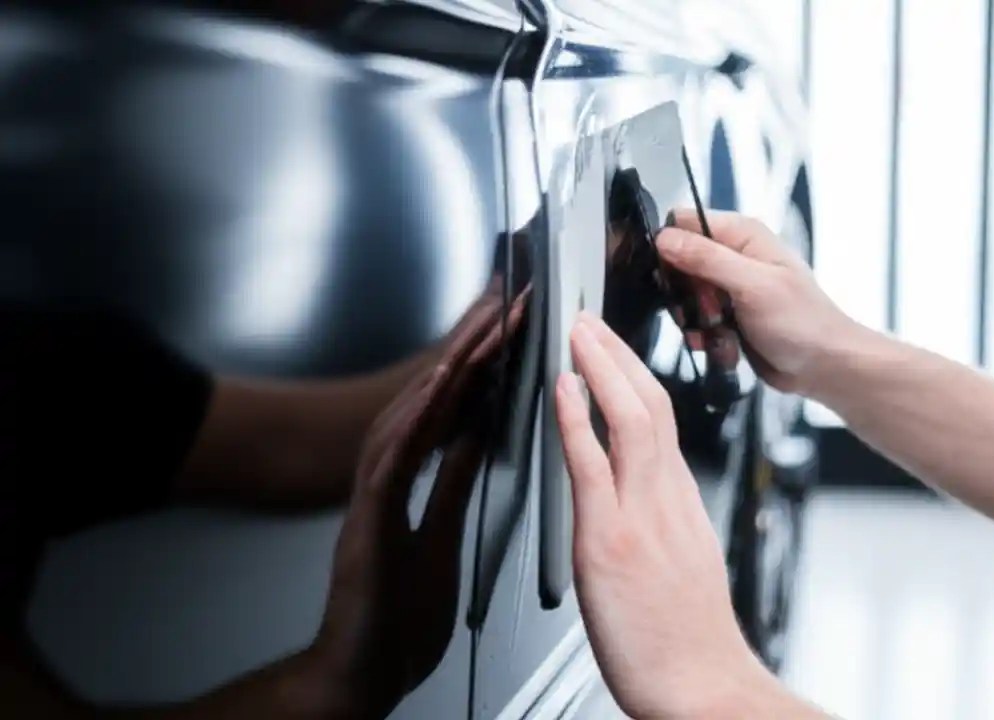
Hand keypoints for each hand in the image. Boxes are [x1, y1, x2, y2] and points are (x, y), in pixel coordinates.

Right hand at [307, 287, 523, 718]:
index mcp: (412, 485)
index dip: (484, 368)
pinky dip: (412, 428)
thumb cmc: (395, 616)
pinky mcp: (367, 530)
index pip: (454, 413)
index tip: (515, 329)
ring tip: (476, 333)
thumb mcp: (438, 533)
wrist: (358, 676)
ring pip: (408, 423)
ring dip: (443, 377)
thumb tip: (478, 437)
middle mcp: (388, 484)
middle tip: (504, 307)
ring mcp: (373, 504)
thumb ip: (451, 481)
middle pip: (431, 406)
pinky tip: (433, 398)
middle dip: (469, 353)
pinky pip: (390, 469)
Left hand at [554, 313, 789, 718]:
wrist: (702, 689)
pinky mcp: (610, 542)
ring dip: (600, 365)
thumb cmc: (688, 641)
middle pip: (650, 403)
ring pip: (630, 418)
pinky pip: (592, 464)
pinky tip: (564, 387)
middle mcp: (667, 498)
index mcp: (681, 503)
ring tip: (577, 329)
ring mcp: (642, 516)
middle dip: (618, 353)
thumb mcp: (687, 566)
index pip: (661, 420)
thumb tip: (645, 503)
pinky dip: (576, 417)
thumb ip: (666, 524)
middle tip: (590, 319)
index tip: (615, 350)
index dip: (635, 376)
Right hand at [656, 210, 852, 397]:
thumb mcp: (752, 285)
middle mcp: (733, 255)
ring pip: (685, 296)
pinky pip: (697, 321)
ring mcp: (729, 287)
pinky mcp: (726, 316)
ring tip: (717, 331)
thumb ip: (707, 259)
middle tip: (704, 309)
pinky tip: (723, 345)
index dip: (669, 245)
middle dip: (684, 292)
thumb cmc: (800, 322)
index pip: (685, 221)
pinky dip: (705, 336)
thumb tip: (664, 238)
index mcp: (742, 234)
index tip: (671, 275)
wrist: (824, 366)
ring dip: (695, 318)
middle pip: (679, 262)